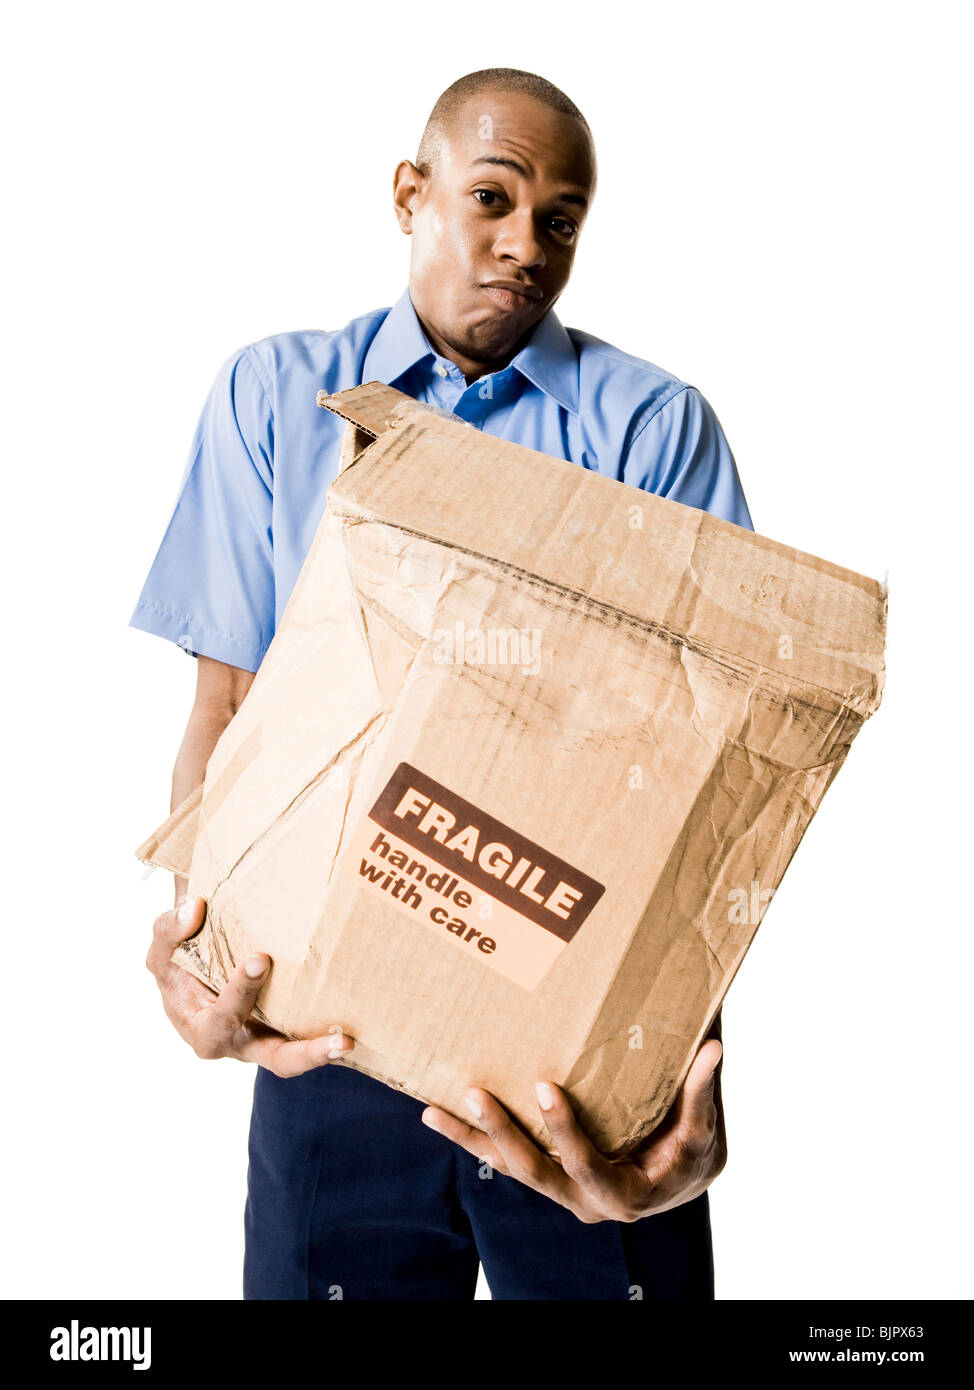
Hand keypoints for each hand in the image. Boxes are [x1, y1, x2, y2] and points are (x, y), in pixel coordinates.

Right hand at [146, 894, 354, 1076]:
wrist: (193, 978)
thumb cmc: (178, 968)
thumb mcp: (162, 950)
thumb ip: (170, 930)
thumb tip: (193, 907)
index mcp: (204, 1030)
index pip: (223, 1018)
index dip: (240, 991)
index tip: (259, 958)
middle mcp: (240, 1043)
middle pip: (276, 1059)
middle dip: (306, 1053)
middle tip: (339, 1039)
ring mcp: (267, 1039)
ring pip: (298, 1057)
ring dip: (326, 1050)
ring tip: (353, 1039)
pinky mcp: (287, 1030)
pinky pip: (309, 1035)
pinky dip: (330, 1032)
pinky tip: (357, 1017)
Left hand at [420, 1038, 724, 1223]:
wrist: (678, 1178)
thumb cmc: (691, 1152)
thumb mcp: (701, 1132)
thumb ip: (701, 1093)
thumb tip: (714, 1045)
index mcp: (625, 1196)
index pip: (589, 1167)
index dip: (565, 1132)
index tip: (543, 1086)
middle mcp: (586, 1200)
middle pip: (536, 1174)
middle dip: (503, 1134)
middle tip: (476, 1092)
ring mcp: (562, 1189)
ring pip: (511, 1169)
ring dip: (473, 1139)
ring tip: (433, 1110)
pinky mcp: (547, 1173)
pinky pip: (507, 1159)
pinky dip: (476, 1138)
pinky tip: (443, 1113)